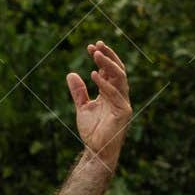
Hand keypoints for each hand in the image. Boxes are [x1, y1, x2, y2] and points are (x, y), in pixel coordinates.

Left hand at [66, 40, 131, 170]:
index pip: (109, 70)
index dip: (101, 57)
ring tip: (96, 55)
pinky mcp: (124, 112)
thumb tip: (71, 74)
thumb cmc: (92, 131)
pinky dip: (105, 84)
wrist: (96, 150)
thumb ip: (78, 92)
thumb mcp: (82, 107)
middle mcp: (119, 95)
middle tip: (96, 45)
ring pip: (120, 78)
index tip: (90, 47)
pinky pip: (115, 94)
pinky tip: (94, 75)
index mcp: (111, 93)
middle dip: (107, 56)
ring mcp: (123, 103)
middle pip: (117, 70)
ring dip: (108, 65)